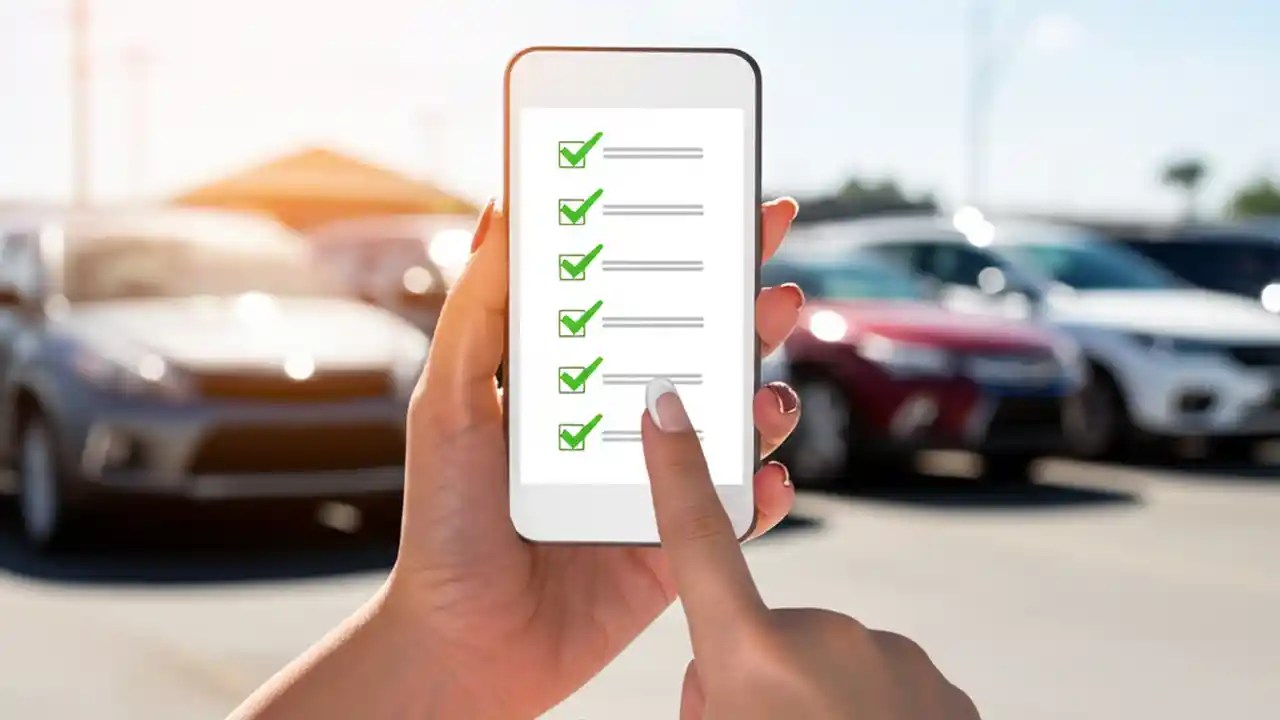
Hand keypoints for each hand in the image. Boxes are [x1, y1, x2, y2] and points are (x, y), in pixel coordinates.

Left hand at [386, 198, 804, 716]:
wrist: (462, 644)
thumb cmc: (444, 519)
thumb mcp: (450, 399)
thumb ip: (479, 307)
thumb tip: (505, 205)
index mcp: (576, 379)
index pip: (641, 298)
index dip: (690, 251)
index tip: (734, 203)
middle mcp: (623, 422)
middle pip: (705, 353)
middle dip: (750, 317)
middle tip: (777, 288)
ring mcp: (656, 483)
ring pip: (735, 426)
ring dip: (768, 402)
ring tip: (769, 396)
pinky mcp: (677, 544)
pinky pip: (740, 512)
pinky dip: (767, 494)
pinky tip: (769, 478)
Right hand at [642, 383, 979, 719]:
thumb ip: (712, 685)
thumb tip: (727, 665)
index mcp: (755, 655)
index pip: (699, 541)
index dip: (677, 470)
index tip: (666, 405)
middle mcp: (830, 638)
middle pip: (770, 630)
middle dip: (762, 674)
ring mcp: (898, 661)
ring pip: (831, 664)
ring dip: (819, 700)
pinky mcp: (945, 692)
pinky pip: (886, 689)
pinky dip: (871, 718)